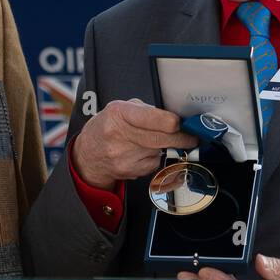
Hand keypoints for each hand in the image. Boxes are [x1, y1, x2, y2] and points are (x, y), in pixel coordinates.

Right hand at [72, 98, 197, 189]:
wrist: (88, 154)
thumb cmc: (107, 127)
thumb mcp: (121, 109)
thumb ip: (146, 111)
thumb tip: (174, 118)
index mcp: (120, 113)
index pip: (155, 119)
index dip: (174, 122)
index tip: (183, 124)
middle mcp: (120, 135)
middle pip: (163, 138)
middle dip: (182, 138)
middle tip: (191, 137)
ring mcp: (124, 156)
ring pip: (160, 151)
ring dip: (163, 147)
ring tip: (150, 141)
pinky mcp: (129, 171)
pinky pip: (154, 163)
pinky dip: (153, 158)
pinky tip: (141, 153)